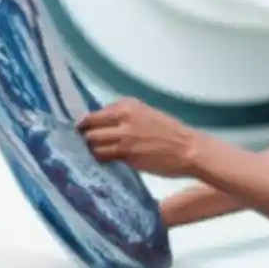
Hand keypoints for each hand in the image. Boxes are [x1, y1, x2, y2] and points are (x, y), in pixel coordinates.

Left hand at [77, 98, 199, 177]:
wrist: (188, 149)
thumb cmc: (170, 133)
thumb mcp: (145, 115)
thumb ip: (124, 118)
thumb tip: (102, 127)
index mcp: (127, 105)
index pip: (94, 114)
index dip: (85, 125)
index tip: (80, 134)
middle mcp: (123, 116)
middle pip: (89, 127)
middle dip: (83, 137)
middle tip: (81, 147)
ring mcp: (123, 135)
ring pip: (92, 142)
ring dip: (89, 150)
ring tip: (91, 156)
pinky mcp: (126, 153)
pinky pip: (102, 156)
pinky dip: (98, 159)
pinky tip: (101, 162)